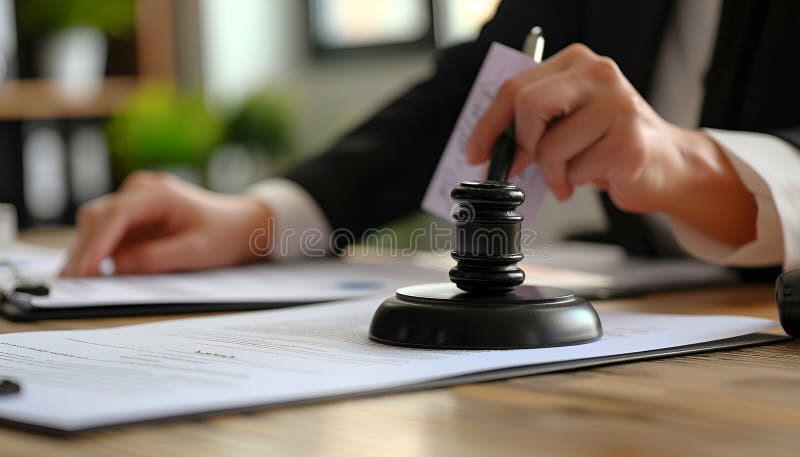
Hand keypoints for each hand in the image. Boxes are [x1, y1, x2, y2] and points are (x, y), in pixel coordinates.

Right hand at [61, 171, 272, 276]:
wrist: (239, 223)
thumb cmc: (223, 235)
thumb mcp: (195, 252)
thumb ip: (154, 259)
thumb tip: (115, 267)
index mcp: (157, 193)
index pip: (114, 216)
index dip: (95, 245)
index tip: (83, 271)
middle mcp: (140, 190)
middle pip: (97, 218)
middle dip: (83, 251)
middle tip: (69, 285)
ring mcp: (133, 200)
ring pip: (96, 224)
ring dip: (86, 252)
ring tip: (76, 283)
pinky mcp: (132, 215)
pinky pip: (106, 232)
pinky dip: (97, 251)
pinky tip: (91, 274)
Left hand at [466, 44, 756, 246]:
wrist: (665, 164)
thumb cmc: (606, 142)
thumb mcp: (566, 120)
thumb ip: (531, 121)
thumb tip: (487, 147)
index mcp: (576, 62)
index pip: (515, 87)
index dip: (488, 124)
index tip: (476, 152)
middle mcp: (598, 74)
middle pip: (528, 105)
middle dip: (517, 145)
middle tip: (519, 167)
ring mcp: (617, 105)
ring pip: (549, 147)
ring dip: (552, 173)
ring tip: (569, 174)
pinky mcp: (627, 141)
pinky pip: (574, 170)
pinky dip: (572, 183)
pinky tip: (592, 176)